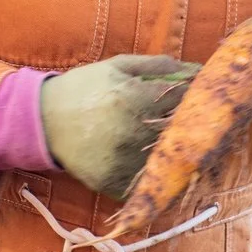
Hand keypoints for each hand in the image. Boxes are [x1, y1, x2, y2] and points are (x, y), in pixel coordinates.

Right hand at [39, 54, 198, 200]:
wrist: (43, 120)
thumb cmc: (84, 87)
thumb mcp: (118, 66)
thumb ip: (157, 65)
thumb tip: (195, 68)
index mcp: (137, 98)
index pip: (187, 100)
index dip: (202, 99)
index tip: (209, 100)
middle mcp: (133, 132)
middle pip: (183, 134)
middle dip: (194, 129)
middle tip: (201, 127)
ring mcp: (123, 161)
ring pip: (168, 164)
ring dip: (178, 157)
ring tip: (183, 149)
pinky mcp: (113, 183)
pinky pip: (146, 187)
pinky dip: (155, 179)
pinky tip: (158, 169)